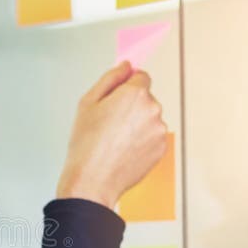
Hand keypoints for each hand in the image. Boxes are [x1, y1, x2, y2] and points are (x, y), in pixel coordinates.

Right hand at [56, 61, 168, 210]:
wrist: (93, 180)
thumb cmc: (86, 145)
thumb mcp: (87, 103)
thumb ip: (110, 78)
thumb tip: (125, 66)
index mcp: (135, 94)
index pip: (141, 76)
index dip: (126, 86)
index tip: (117, 97)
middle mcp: (152, 109)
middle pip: (145, 98)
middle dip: (131, 106)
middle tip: (109, 124)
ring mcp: (159, 130)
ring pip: (149, 119)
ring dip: (137, 125)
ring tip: (114, 140)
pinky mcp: (161, 148)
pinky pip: (152, 137)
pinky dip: (141, 141)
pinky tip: (123, 150)